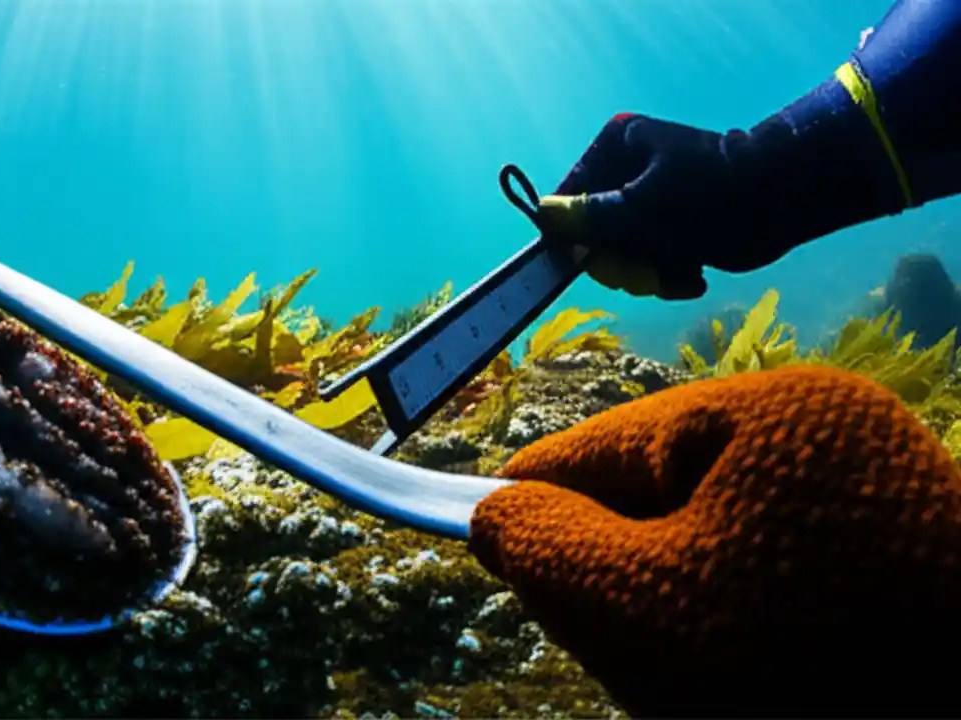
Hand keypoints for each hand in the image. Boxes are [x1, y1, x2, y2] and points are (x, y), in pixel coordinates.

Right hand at [469, 365, 960, 715]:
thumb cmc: (808, 667)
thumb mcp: (642, 609)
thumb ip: (544, 546)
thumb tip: (496, 510)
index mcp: (764, 411)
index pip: (602, 446)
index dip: (534, 501)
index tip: (483, 540)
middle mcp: (824, 424)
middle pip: (660, 490)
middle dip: (622, 565)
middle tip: (620, 643)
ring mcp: (869, 482)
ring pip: (714, 532)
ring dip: (680, 595)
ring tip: (695, 667)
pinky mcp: (893, 540)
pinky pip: (773, 558)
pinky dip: (740, 609)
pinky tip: (748, 664)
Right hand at [538, 113, 793, 299]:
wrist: (787, 201)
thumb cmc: (713, 196)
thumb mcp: (644, 210)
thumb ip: (591, 216)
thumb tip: (542, 213)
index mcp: (617, 146)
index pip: (569, 194)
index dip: (574, 233)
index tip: (587, 260)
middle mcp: (627, 168)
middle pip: (592, 231)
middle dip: (621, 261)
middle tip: (645, 273)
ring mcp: (649, 199)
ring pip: (622, 253)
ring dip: (647, 273)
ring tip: (678, 271)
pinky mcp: (671, 226)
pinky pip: (650, 259)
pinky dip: (669, 274)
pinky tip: (693, 273)